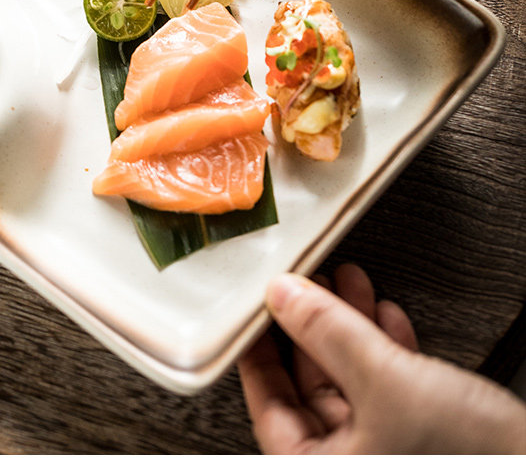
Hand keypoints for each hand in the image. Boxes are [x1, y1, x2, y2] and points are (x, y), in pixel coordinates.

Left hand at [238, 264, 525, 453]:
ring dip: (350, 330)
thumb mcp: (385, 381)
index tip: (253, 312)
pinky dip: (384, 351)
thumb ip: (328, 334)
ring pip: (351, 386)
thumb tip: (283, 296)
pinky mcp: (424, 443)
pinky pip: (388, 392)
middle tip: (305, 285)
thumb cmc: (468, 456)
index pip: (270, 411)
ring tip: (345, 281)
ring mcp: (389, 454)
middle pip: (311, 393)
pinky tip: (385, 314)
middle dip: (313, 329)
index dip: (259, 354)